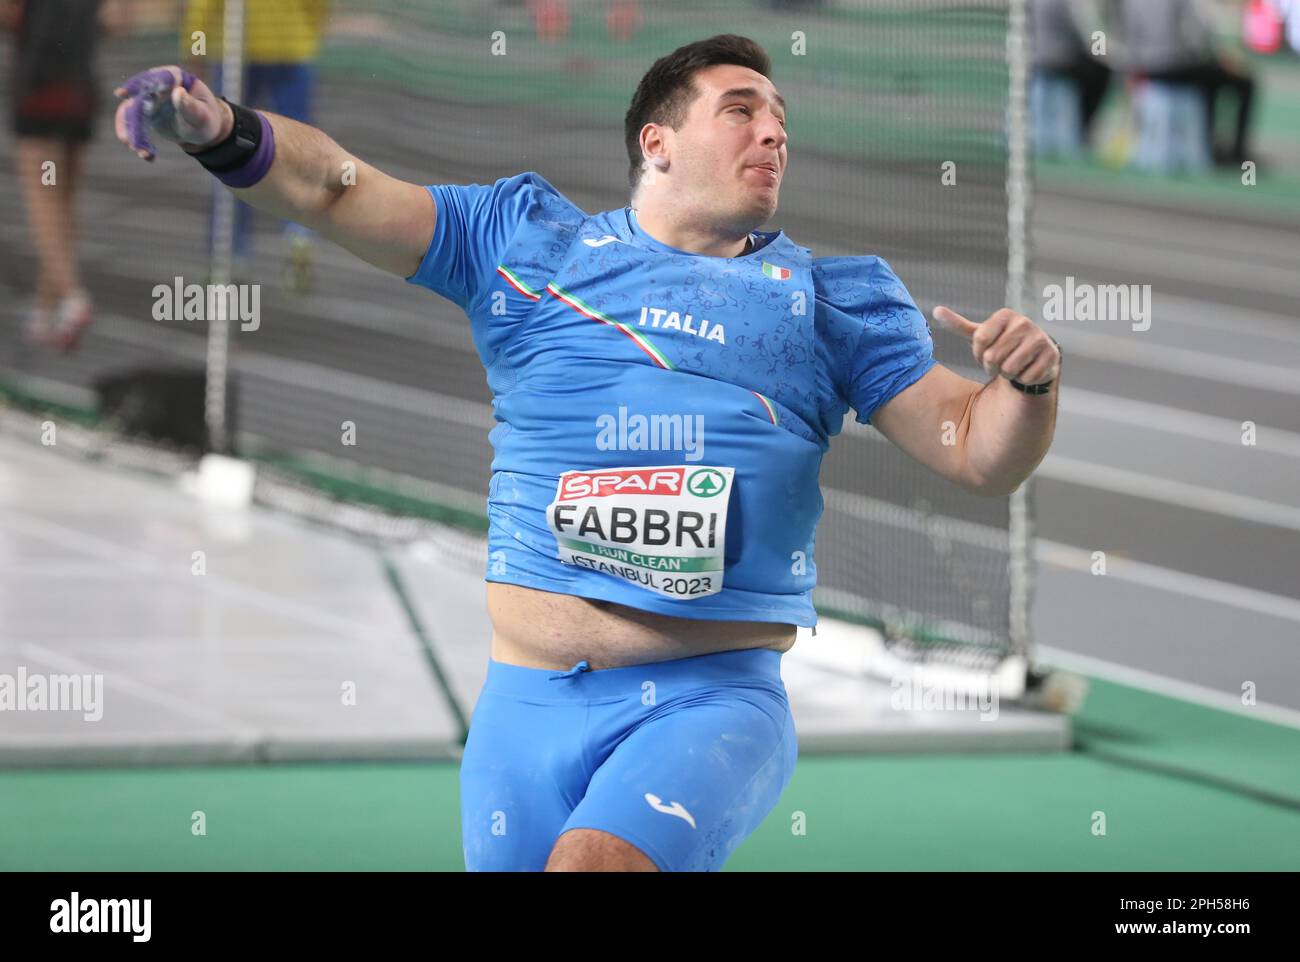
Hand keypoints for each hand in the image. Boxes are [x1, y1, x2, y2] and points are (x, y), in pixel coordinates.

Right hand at [113, 65, 231, 161]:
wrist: (202, 130)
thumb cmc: (207, 118)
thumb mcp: (202, 115)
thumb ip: (189, 105)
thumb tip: (177, 92)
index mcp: (175, 77)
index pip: (155, 78)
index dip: (138, 85)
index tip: (122, 95)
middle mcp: (158, 84)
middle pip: (137, 96)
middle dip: (130, 118)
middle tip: (127, 139)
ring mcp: (149, 98)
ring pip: (130, 112)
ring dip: (131, 132)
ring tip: (140, 152)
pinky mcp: (144, 113)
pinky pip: (134, 124)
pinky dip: (137, 139)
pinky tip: (147, 156)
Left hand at [932, 306, 1059, 386]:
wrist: (1032, 357)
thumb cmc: (1002, 345)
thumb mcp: (980, 335)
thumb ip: (959, 324)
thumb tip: (936, 310)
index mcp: (1006, 315)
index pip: (979, 340)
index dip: (978, 353)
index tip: (985, 352)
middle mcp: (1024, 323)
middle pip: (992, 357)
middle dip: (992, 366)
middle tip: (1000, 362)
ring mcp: (1041, 339)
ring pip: (1009, 369)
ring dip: (1007, 374)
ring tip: (1013, 366)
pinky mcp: (1052, 356)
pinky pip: (1026, 377)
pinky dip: (1023, 379)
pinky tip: (1027, 370)